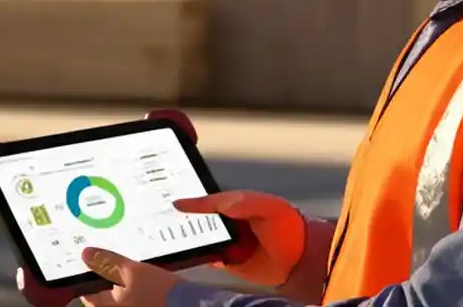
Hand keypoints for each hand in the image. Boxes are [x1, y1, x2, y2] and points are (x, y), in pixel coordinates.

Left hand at [78, 246, 179, 306]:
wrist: (185, 304)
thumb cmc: (154, 290)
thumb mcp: (130, 271)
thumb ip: (107, 262)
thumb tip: (85, 253)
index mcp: (103, 306)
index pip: (86, 289)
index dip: (88, 271)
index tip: (94, 255)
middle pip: (101, 290)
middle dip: (105, 272)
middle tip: (110, 252)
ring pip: (116, 292)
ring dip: (118, 277)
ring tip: (125, 259)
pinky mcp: (141, 305)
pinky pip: (128, 295)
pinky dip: (130, 284)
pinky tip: (138, 272)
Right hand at [173, 191, 305, 286]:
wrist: (301, 260)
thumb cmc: (290, 228)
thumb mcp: (271, 208)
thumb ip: (248, 203)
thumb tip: (224, 202)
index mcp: (239, 203)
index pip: (211, 201)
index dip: (194, 202)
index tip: (176, 203)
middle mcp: (230, 221)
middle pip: (200, 218)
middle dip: (183, 217)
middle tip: (162, 216)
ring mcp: (227, 241)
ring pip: (200, 237)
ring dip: (186, 237)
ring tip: (165, 235)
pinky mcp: (227, 261)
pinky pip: (206, 257)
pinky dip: (195, 256)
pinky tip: (182, 255)